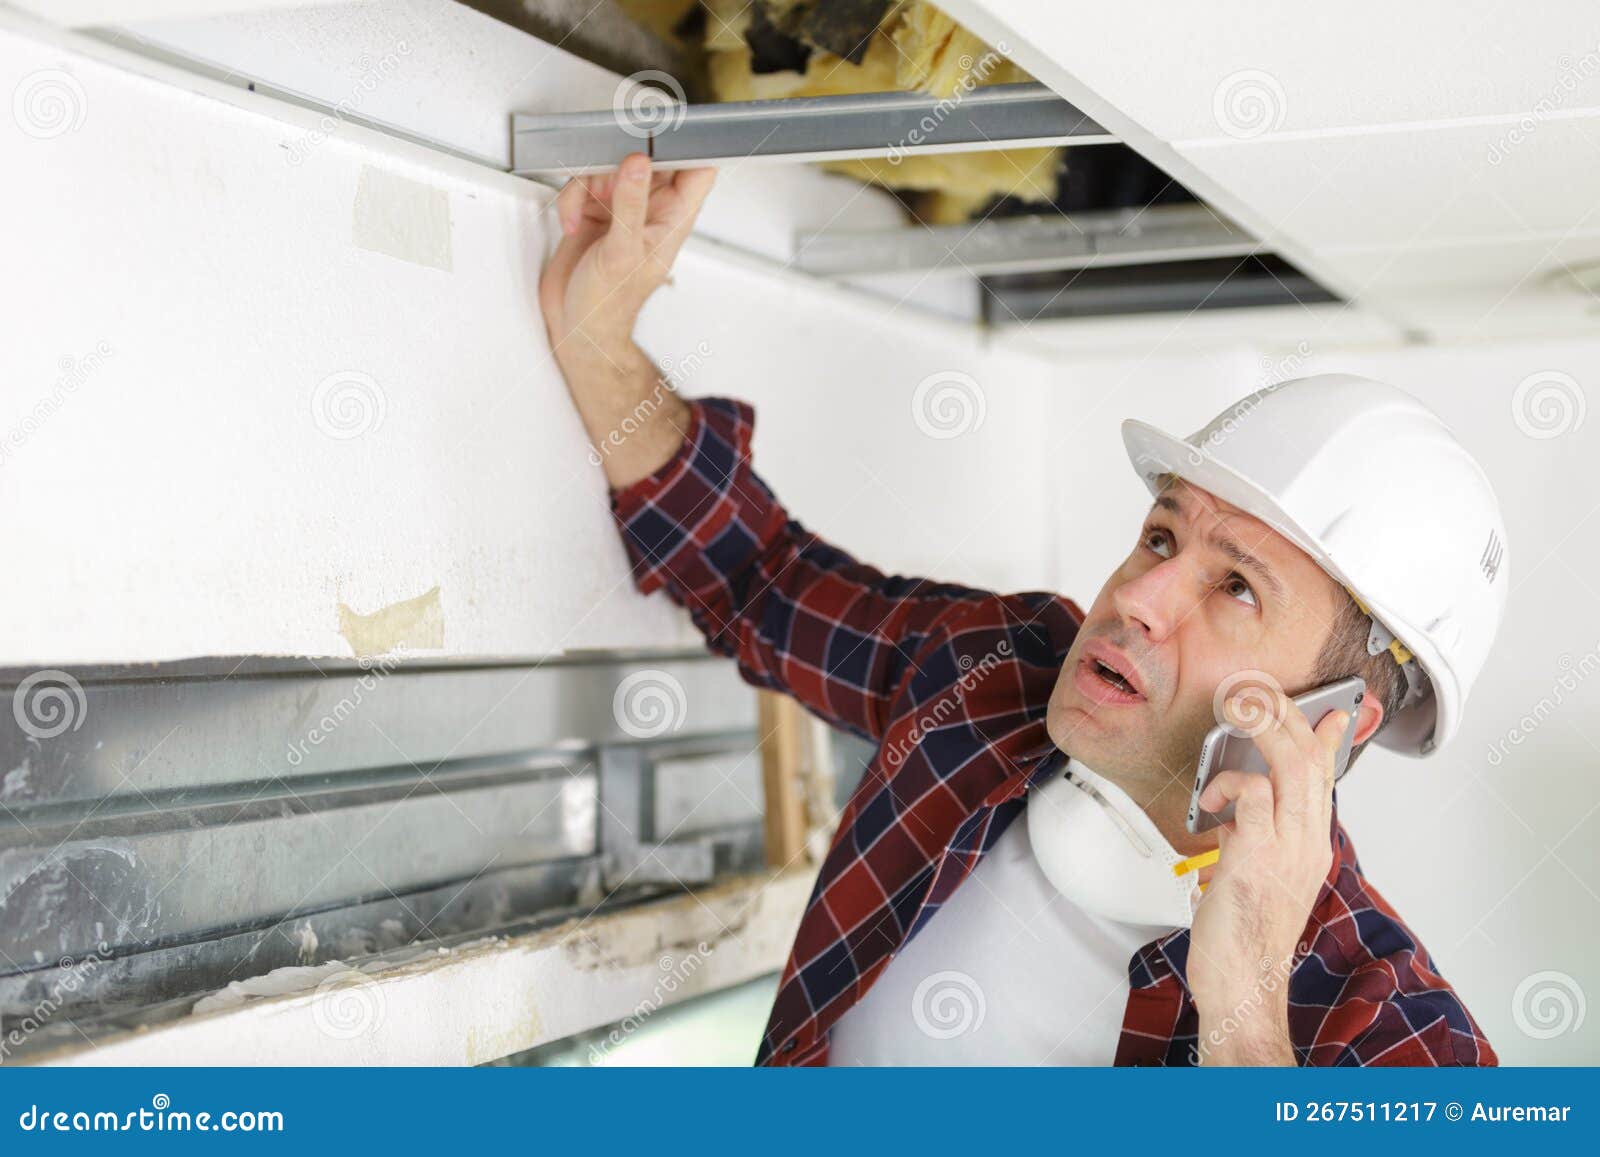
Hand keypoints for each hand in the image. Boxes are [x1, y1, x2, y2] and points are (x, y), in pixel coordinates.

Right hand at [538, 153, 715, 372]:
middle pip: (647, 155)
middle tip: (606, 175)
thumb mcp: (622, 253)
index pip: (698, 168)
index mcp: (674, 217)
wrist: (576, 326)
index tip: (665, 128)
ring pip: (608, 165)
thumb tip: (638, 163)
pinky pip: (582, 182)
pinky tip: (572, 226)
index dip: (688, 144)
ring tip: (583, 216)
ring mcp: (622, 207)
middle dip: (619, 159)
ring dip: (586, 186)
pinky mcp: (594, 208)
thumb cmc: (610, 305)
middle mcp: (651, 208)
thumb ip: (630, 204)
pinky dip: (570, 200)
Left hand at [1186, 691, 1351, 1063]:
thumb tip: (1241, 804)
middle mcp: (1308, 841)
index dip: (1329, 738)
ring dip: (1263, 728)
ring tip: (1239, 711)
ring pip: (1291, 764)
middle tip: (1258, 693)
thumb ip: (1256, 834)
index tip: (1332, 711)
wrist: (1243, 982)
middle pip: (1311, 758)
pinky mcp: (1255, 855)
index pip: (1327, 778)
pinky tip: (1209, 800)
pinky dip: (1228, 783)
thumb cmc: (1243, 933)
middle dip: (1287, 714)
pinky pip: (1251, 793)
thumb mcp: (1257, 872)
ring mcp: (1286, 848)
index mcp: (1311, 844)